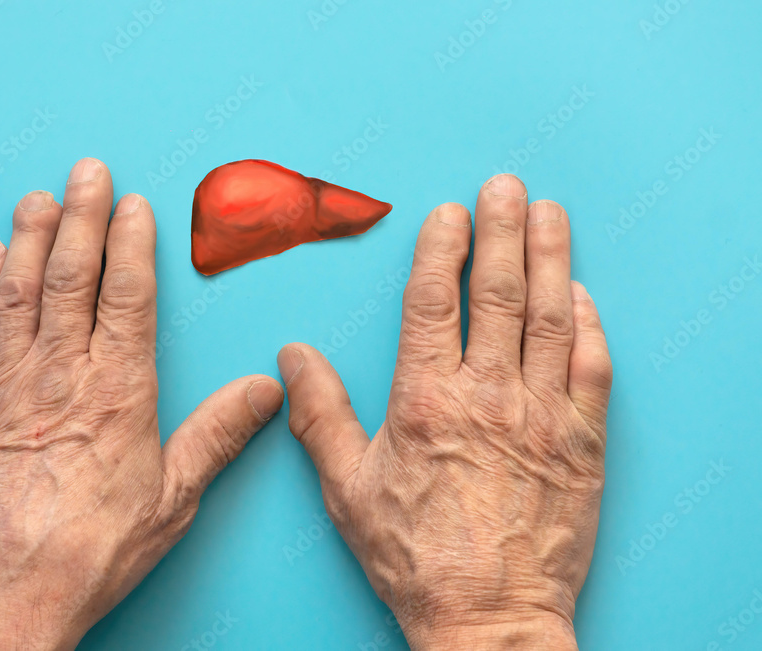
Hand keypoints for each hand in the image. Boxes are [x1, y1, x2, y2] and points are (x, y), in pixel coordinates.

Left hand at [0, 158, 284, 649]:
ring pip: (16, 291)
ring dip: (26, 237)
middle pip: (71, 275)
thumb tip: (269, 387)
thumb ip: (221, 432)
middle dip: (80, 216)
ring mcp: (9, 383)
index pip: (127, 294)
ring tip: (37, 197)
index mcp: (119, 388)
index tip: (134, 204)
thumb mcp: (178, 492)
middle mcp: (63, 372)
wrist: (22, 584)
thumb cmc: (101, 542)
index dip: (131, 242)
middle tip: (86, 171)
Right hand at [279, 175, 611, 649]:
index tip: (446, 214)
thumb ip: (319, 415)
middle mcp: (488, 398)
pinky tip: (580, 295)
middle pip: (498, 295)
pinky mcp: (581, 443)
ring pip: (550, 318)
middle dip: (501, 231)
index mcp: (426, 403)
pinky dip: (588, 326)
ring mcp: (542, 418)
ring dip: (551, 258)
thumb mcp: (347, 489)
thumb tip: (293, 356)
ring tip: (547, 213)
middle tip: (504, 186)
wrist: (489, 618)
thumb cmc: (415, 557)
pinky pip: (592, 369)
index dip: (441, 251)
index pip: (434, 305)